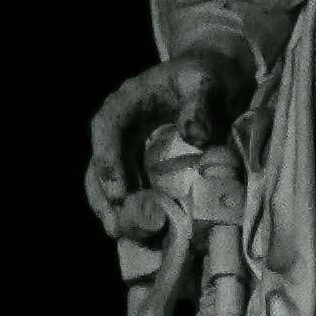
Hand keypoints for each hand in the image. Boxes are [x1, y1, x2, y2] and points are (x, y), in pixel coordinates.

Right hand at [84, 41, 249, 251]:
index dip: (108, 162)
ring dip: (117, 213)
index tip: (120, 193)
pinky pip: (130, 193)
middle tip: (119, 228)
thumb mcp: (208, 84)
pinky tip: (150, 235)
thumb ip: (200, 104)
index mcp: (128, 102)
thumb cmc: (209, 77)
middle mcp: (121, 129)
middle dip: (106, 198)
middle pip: (99, 165)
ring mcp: (128, 151)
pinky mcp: (140, 168)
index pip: (107, 129)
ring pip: (108, 185)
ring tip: (131, 237)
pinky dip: (136, 214)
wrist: (216, 80)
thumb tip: (193, 133)